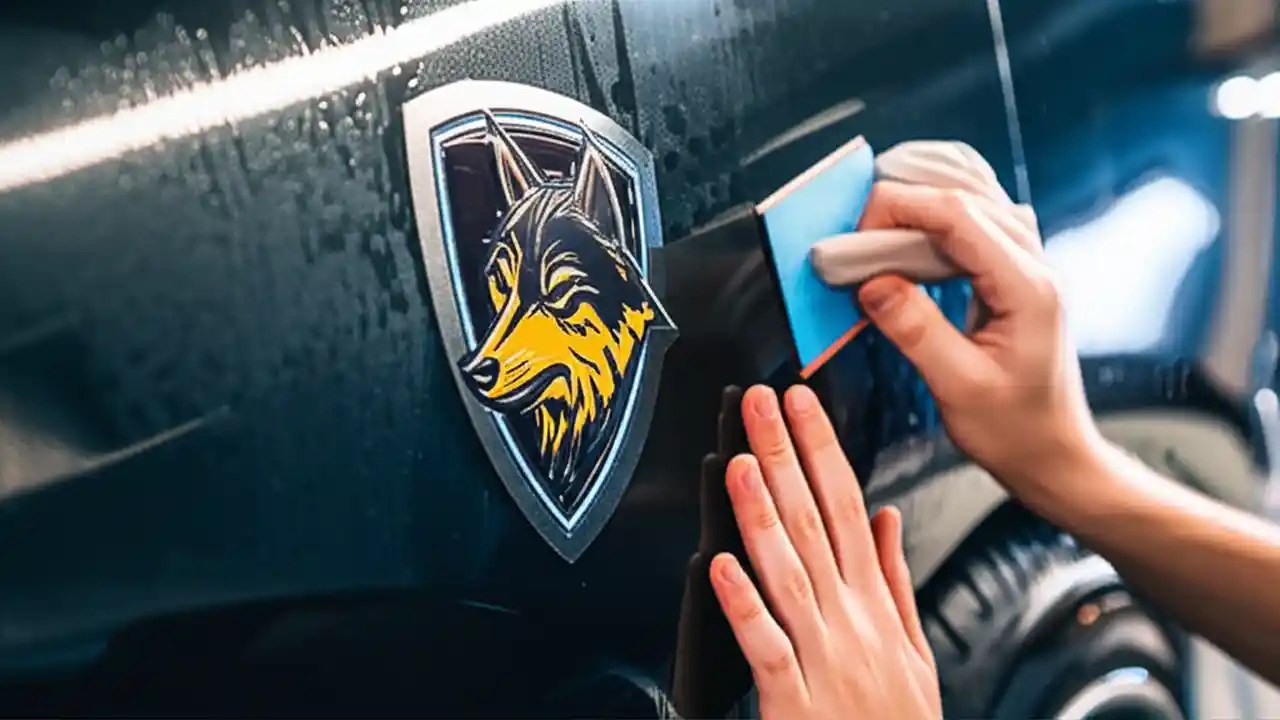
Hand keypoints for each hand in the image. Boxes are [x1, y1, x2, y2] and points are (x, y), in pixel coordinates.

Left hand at [709, 384, 940, 719]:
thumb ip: (894, 578)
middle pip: (813, 523)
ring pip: (788, 573)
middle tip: (761, 403)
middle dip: (786, 457)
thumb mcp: (913, 648)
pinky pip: (765, 645)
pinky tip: (723, 566)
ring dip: (761, 515)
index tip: (801, 403)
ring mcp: (823, 657)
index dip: (822, 449)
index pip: (845, 505)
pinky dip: (745, 604)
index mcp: (874, 603)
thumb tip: (885, 516)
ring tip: (739, 464)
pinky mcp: (794, 700)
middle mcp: (850, 620)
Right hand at [855, 181, 1101, 505]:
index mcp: (1027, 286)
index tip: (856, 235)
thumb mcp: (958, 387)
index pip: (958, 214)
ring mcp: (1030, 265)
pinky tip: (914, 220)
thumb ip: (915, 330)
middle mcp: (1035, 264)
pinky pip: (980, 220)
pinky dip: (941, 211)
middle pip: (966, 195)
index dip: (901, 209)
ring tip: (877, 212)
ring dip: (924, 195)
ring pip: (977, 198)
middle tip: (856, 229)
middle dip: (906, 199)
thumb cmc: (1014, 430)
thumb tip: (871, 284)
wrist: (1054, 453)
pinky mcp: (1016, 274)